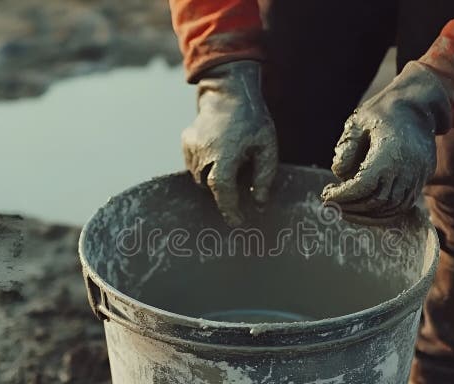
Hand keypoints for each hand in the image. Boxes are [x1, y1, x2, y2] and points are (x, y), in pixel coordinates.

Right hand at [182, 61, 277, 225]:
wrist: (229, 91)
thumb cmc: (252, 120)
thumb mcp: (267, 147)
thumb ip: (264, 177)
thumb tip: (259, 203)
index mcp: (225, 154)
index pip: (222, 190)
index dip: (229, 209)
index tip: (238, 222)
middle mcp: (203, 152)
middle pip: (210, 186)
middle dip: (224, 193)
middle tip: (240, 188)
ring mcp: (191, 146)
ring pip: (200, 178)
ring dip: (214, 179)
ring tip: (232, 163)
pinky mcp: (186, 142)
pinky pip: (194, 165)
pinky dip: (206, 167)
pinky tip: (219, 154)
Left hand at [321, 62, 452, 224]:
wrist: (418, 104)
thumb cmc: (383, 111)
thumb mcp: (358, 121)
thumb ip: (347, 147)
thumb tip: (339, 175)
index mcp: (390, 151)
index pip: (364, 185)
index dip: (343, 196)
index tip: (326, 196)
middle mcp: (407, 167)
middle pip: (377, 201)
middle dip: (351, 207)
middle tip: (330, 205)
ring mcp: (418, 175)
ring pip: (392, 208)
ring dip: (367, 215)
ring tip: (344, 209)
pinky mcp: (422, 179)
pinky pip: (403, 205)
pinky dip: (382, 213)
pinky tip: (363, 208)